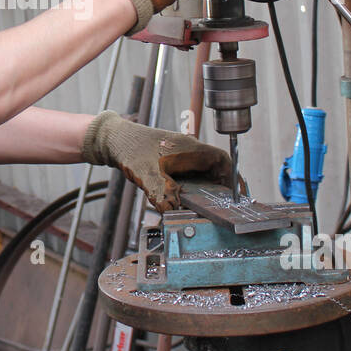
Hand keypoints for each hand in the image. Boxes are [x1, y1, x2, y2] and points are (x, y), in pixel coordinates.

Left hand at [81, 110, 231, 211]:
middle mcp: (189, 150)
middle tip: (223, 207)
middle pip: (215, 168)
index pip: (222, 160)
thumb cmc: (130, 149)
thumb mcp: (145, 173)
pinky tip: (187, 200)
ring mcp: (181, 155)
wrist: (113, 140)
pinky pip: (190, 175)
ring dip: (206, 188)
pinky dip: (193, 187)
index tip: (237, 195)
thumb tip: (172, 209)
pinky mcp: (172, 161)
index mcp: (190, 148)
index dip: (232, 177)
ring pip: (202, 172)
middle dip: (220, 187)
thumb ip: (160, 192)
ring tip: (208, 207)